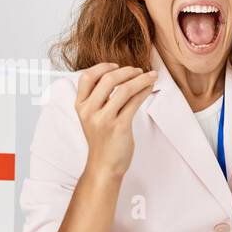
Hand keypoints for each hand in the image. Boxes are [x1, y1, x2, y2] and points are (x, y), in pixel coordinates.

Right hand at [74, 63, 158, 178]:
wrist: (104, 166)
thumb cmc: (102, 140)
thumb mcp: (92, 117)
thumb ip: (98, 99)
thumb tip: (119, 77)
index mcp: (80, 106)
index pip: (87, 77)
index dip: (102, 67)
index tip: (117, 65)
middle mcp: (89, 111)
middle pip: (108, 79)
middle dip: (127, 71)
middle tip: (139, 70)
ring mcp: (104, 119)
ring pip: (124, 89)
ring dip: (140, 79)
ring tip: (151, 76)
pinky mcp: (119, 127)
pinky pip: (134, 102)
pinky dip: (144, 91)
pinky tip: (149, 88)